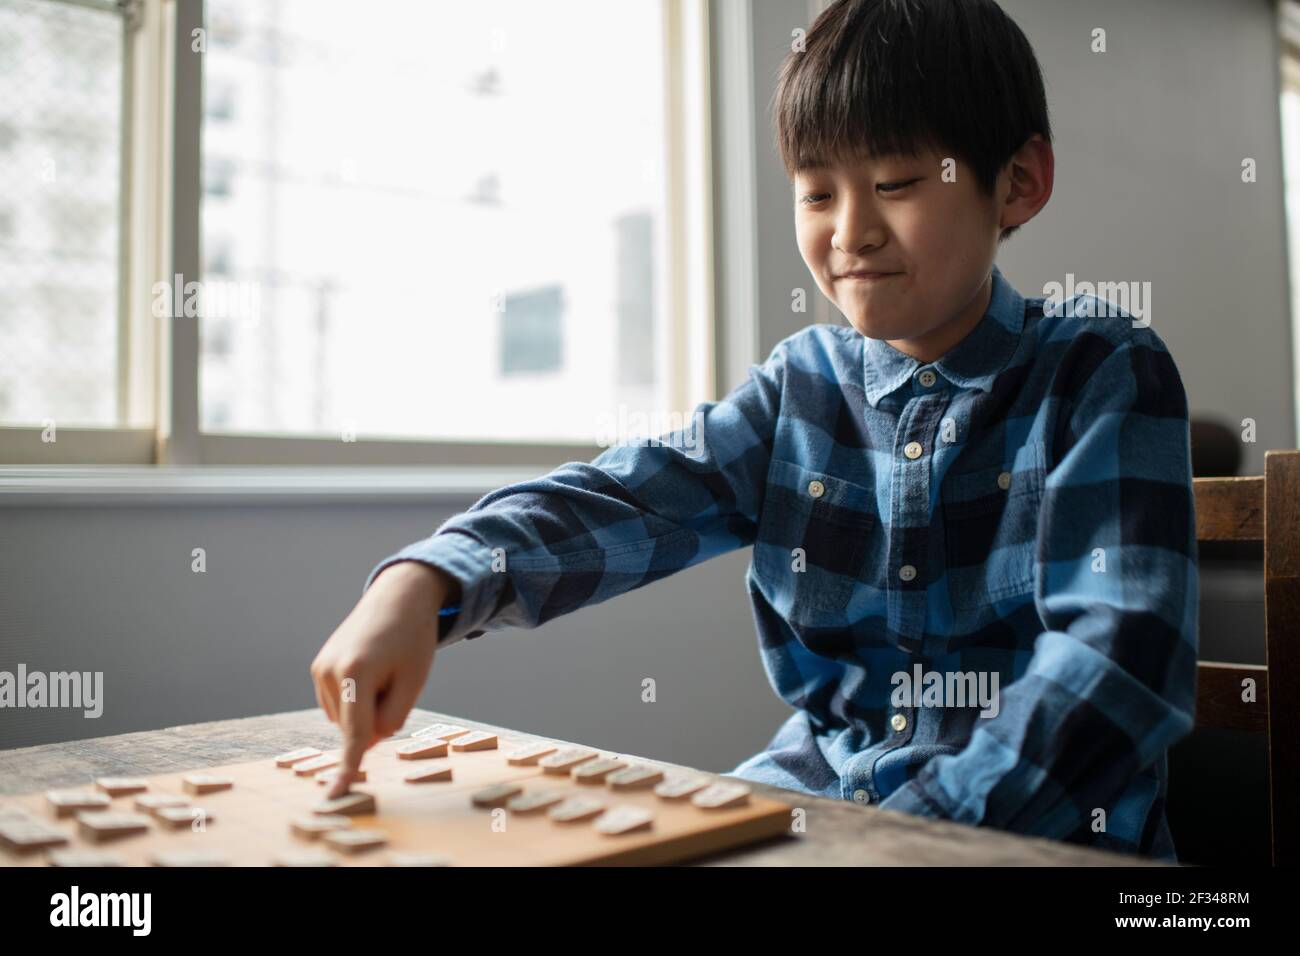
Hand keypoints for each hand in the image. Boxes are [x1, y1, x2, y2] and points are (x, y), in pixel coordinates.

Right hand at [311, 561, 450, 797]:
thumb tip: (365, 742)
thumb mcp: (414, 681)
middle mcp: (330, 671)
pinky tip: (369, 671)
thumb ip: (392, 717)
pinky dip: (356, 699)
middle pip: (354, 726)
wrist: (397, 598)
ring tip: (383, 670)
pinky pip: (338, 705)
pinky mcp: (318, 667)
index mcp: (357, 673)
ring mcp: (320, 668)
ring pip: (345, 718)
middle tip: (395, 678)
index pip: (356, 732)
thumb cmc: (412, 640)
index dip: (350, 766)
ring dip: (365, 707)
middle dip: (376, 716)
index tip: (336, 792)